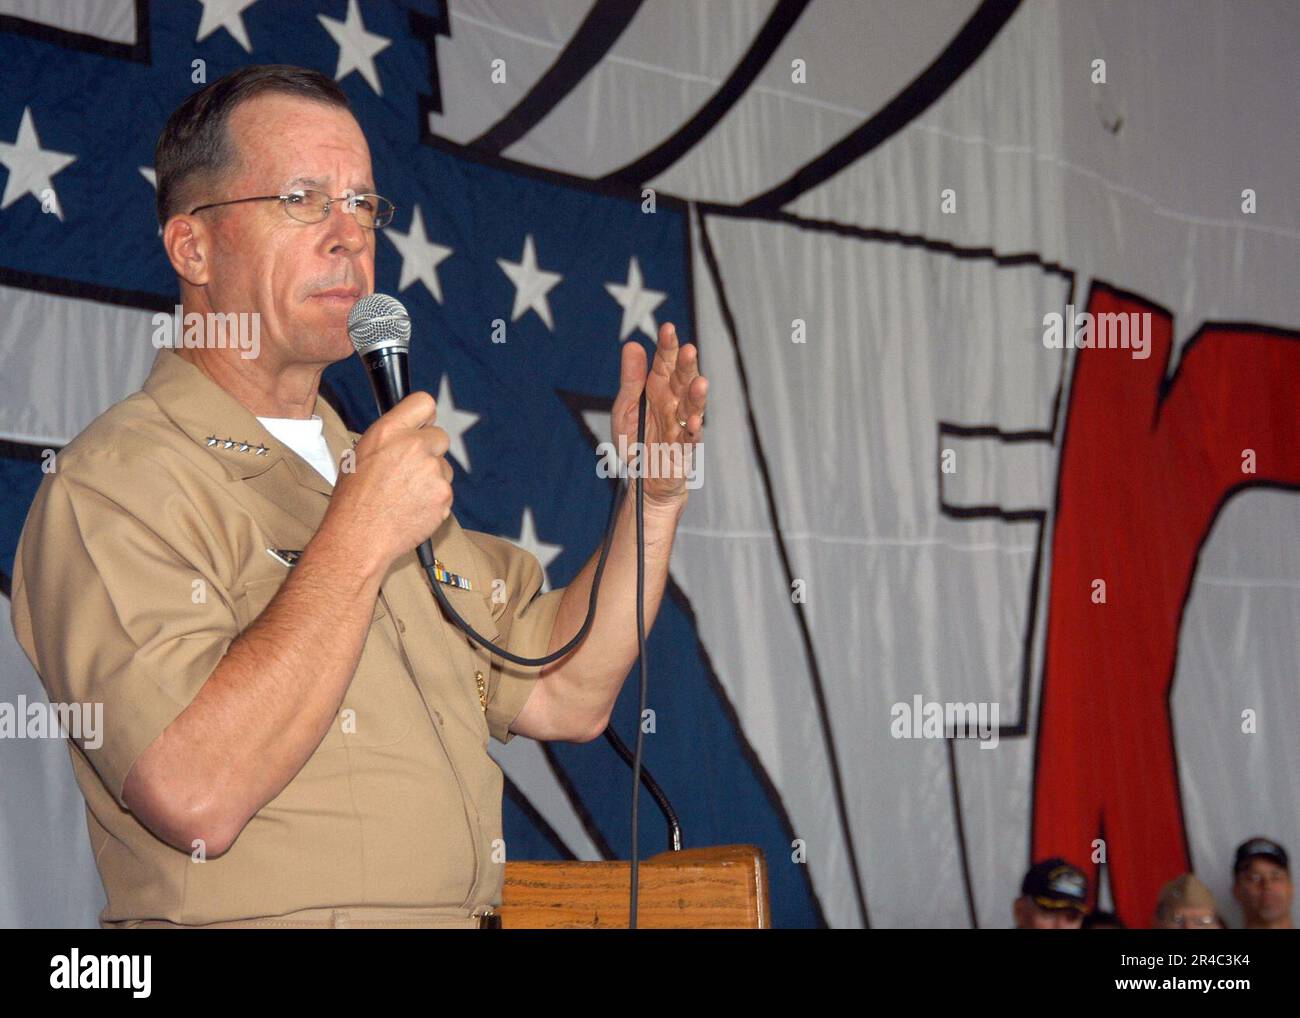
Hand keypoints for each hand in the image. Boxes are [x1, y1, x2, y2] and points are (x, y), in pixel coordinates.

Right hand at [325, 391, 453, 573]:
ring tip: (406, 496)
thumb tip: (409, 432)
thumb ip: (390, 439)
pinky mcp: (444, 495)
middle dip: (431, 451)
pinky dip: (434, 500)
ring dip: (432, 478)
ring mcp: (432, 471)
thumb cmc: (353, 501)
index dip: (425, 416)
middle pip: (441, 436)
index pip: (424, 403)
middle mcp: (413, 446)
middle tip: (411, 470)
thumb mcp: (360, 455)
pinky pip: (446, 491)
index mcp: (388, 431)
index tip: (424, 425)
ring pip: (444, 467)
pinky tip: (413, 509)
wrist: (359, 538)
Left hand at [611, 322, 708, 507]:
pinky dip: (692, 430)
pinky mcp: (685, 448)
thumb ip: (630, 380)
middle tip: (689, 350)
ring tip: (699, 383)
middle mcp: (673, 402)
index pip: (664, 362)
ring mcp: (681, 424)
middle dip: (686, 366)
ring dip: (696, 396)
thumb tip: (632, 345)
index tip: (667, 328)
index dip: (667, 346)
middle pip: (682, 380)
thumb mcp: (624, 409)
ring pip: (692, 406)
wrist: (644, 480)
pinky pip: (690, 437)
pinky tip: (692, 422)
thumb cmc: (636, 443)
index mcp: (657, 388)